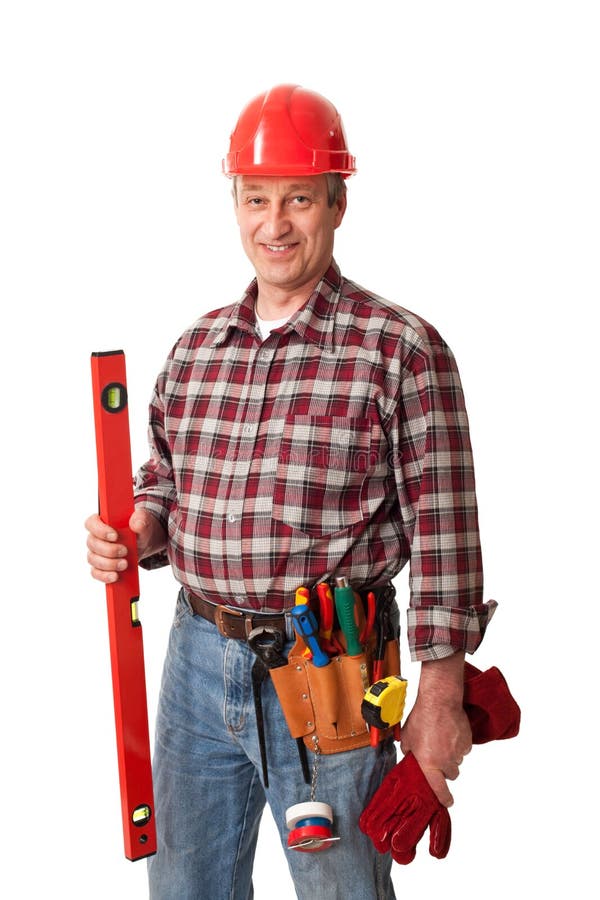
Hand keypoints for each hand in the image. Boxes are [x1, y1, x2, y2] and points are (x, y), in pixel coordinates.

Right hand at [85, 509, 166, 582]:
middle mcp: (95, 537)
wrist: (144, 544)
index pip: (91, 523)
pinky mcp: (99, 566)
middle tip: (124, 551)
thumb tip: (136, 523)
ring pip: (93, 559)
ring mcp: (95, 552)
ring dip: (108, 563)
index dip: (100, 530)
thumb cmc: (139, 529)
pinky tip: (115, 576)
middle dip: (108, 550)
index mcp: (102, 521)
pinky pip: (95, 573)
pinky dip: (105, 576)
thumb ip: (140, 519)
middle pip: (92, 543)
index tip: (115, 536)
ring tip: (124, 564)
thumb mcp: (143, 522)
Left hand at [400, 654, 471, 806]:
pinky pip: (464, 749)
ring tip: (442, 738)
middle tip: (437, 754)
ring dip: (451, 755)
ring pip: (457, 761)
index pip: (439, 790)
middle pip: (450, 774)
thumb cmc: (422, 718)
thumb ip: (409, 752)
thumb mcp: (407, 737)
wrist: (440, 701)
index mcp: (429, 764)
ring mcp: (458, 753)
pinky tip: (450, 732)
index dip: (444, 799)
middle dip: (445, 767)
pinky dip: (458, 744)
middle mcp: (446, 762)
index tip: (447, 802)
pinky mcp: (467, 742)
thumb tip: (411, 757)